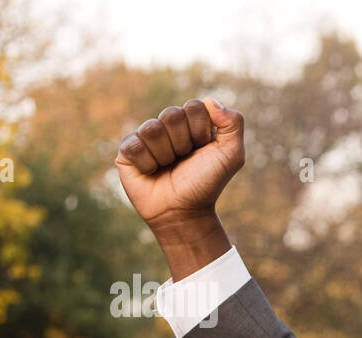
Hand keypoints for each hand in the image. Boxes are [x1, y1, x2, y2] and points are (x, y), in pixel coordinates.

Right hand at [116, 98, 243, 277]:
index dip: (201, 131)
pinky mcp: (128, 150)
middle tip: (185, 160)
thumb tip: (210, 100)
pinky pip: (134, 145)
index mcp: (193, 123)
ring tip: (168, 167)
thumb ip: (234, 124)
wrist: (184, 212)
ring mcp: (147, 137)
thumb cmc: (207, 183)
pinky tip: (152, 172)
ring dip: (166, 154)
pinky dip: (147, 163)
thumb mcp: (232, 156)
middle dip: (183, 142)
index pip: (194, 107)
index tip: (203, 150)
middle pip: (172, 114)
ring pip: (152, 129)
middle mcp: (169, 126)